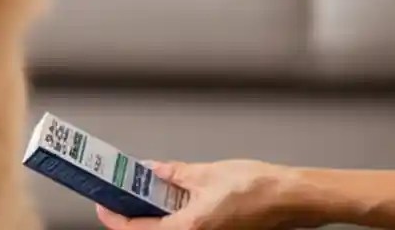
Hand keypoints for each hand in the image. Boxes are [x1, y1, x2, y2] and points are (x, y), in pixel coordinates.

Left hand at [95, 160, 317, 229]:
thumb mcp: (206, 173)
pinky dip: (174, 212)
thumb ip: (174, 174)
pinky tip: (172, 195)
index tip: (103, 205)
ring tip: (143, 191)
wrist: (291, 198)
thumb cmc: (259, 189)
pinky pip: (186, 226)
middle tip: (119, 195)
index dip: (115, 219)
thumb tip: (154, 171)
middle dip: (134, 215)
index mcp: (190, 229)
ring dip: (154, 213)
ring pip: (170, 229)